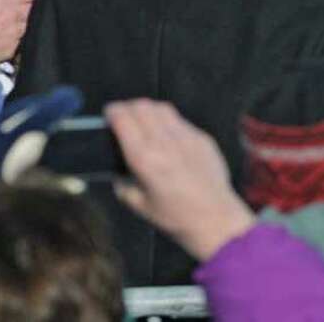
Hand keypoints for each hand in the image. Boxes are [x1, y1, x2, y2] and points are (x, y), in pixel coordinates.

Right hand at [0, 0, 34, 68]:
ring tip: (9, 23)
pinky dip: (17, 38)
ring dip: (23, 22)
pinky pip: (21, 41)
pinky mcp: (11, 50)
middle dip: (27, 5)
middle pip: (32, 6)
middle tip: (15, 7)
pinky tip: (5, 38)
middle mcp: (13, 15)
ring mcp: (14, 34)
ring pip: (29, 24)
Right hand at [106, 99, 254, 260]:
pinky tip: (167, 137)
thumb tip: (117, 168)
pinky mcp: (203, 137)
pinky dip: (168, 122)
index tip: (109, 115)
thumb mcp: (138, 204)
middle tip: (124, 117)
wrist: (215, 217)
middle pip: (141, 106)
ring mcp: (187, 137)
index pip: (124, 119)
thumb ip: (122, 184)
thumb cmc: (174, 216)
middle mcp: (165, 142)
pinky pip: (180, 121)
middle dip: (128, 107)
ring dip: (148, 110)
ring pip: (161, 108)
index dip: (112, 112)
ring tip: (144, 121)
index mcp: (145, 159)